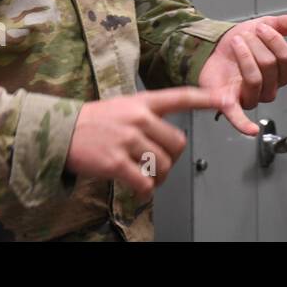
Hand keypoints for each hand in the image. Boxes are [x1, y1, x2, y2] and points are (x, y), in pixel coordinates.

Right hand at [65, 85, 231, 198]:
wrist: (61, 131)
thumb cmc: (94, 121)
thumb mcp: (124, 107)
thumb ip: (148, 116)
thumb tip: (169, 138)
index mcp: (143, 102)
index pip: (180, 97)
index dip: (205, 99)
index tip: (225, 100)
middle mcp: (138, 118)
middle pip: (177, 143)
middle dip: (172, 159)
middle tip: (159, 164)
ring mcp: (128, 140)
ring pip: (163, 165)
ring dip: (158, 177)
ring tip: (146, 177)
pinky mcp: (116, 162)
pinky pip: (144, 182)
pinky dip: (145, 190)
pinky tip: (138, 188)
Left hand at [198, 14, 286, 135]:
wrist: (211, 47)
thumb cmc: (238, 43)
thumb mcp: (262, 27)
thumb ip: (283, 25)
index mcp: (279, 73)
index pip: (286, 58)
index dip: (273, 40)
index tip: (260, 28)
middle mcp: (268, 88)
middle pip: (269, 65)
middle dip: (255, 44)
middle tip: (243, 36)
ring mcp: (250, 97)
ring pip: (254, 79)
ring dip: (244, 56)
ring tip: (235, 43)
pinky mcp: (229, 102)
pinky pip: (239, 117)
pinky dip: (245, 124)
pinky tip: (251, 130)